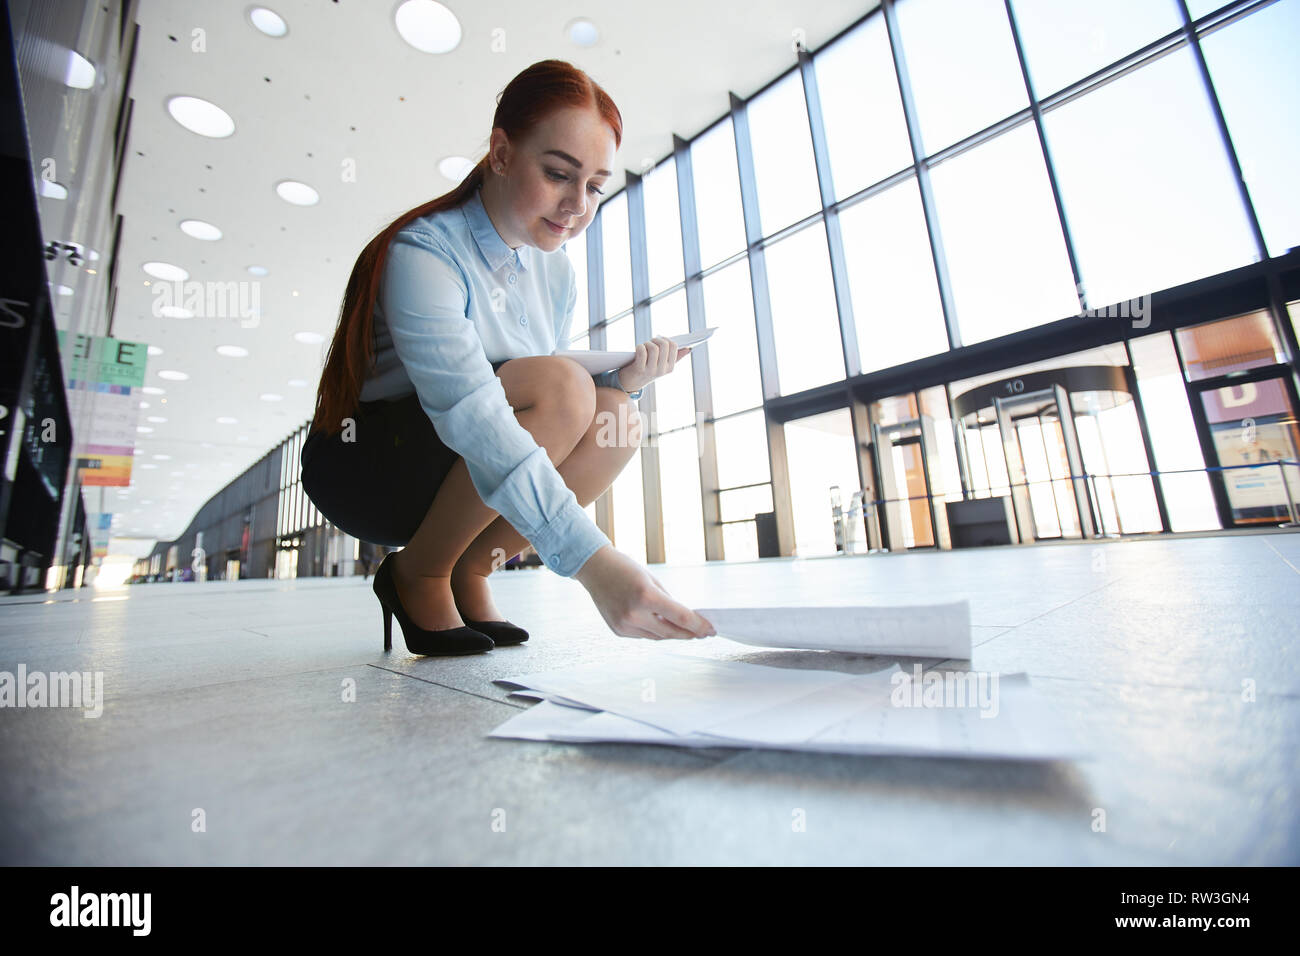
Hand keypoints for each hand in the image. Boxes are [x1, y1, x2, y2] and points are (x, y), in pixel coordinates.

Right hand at [573, 545, 715, 639]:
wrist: (594, 569)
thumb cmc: (624, 568)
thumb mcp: (653, 580)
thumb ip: (668, 602)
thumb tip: (683, 620)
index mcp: (646, 597)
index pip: (681, 618)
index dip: (699, 626)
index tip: (711, 630)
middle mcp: (634, 614)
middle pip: (671, 632)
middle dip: (689, 634)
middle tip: (703, 633)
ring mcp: (624, 625)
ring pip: (658, 637)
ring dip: (673, 634)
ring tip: (686, 631)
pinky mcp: (618, 631)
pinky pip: (644, 635)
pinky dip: (655, 631)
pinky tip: (662, 626)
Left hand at [616, 336, 690, 392]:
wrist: (631, 383)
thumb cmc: (647, 369)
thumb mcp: (662, 364)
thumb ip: (675, 357)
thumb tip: (688, 349)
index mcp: (670, 367)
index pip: (674, 346)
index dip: (666, 339)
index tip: (660, 341)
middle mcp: (662, 370)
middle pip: (664, 344)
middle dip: (656, 340)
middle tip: (650, 342)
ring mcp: (651, 371)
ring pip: (653, 347)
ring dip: (646, 343)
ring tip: (644, 346)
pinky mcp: (640, 369)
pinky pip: (642, 351)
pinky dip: (639, 347)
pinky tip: (638, 350)